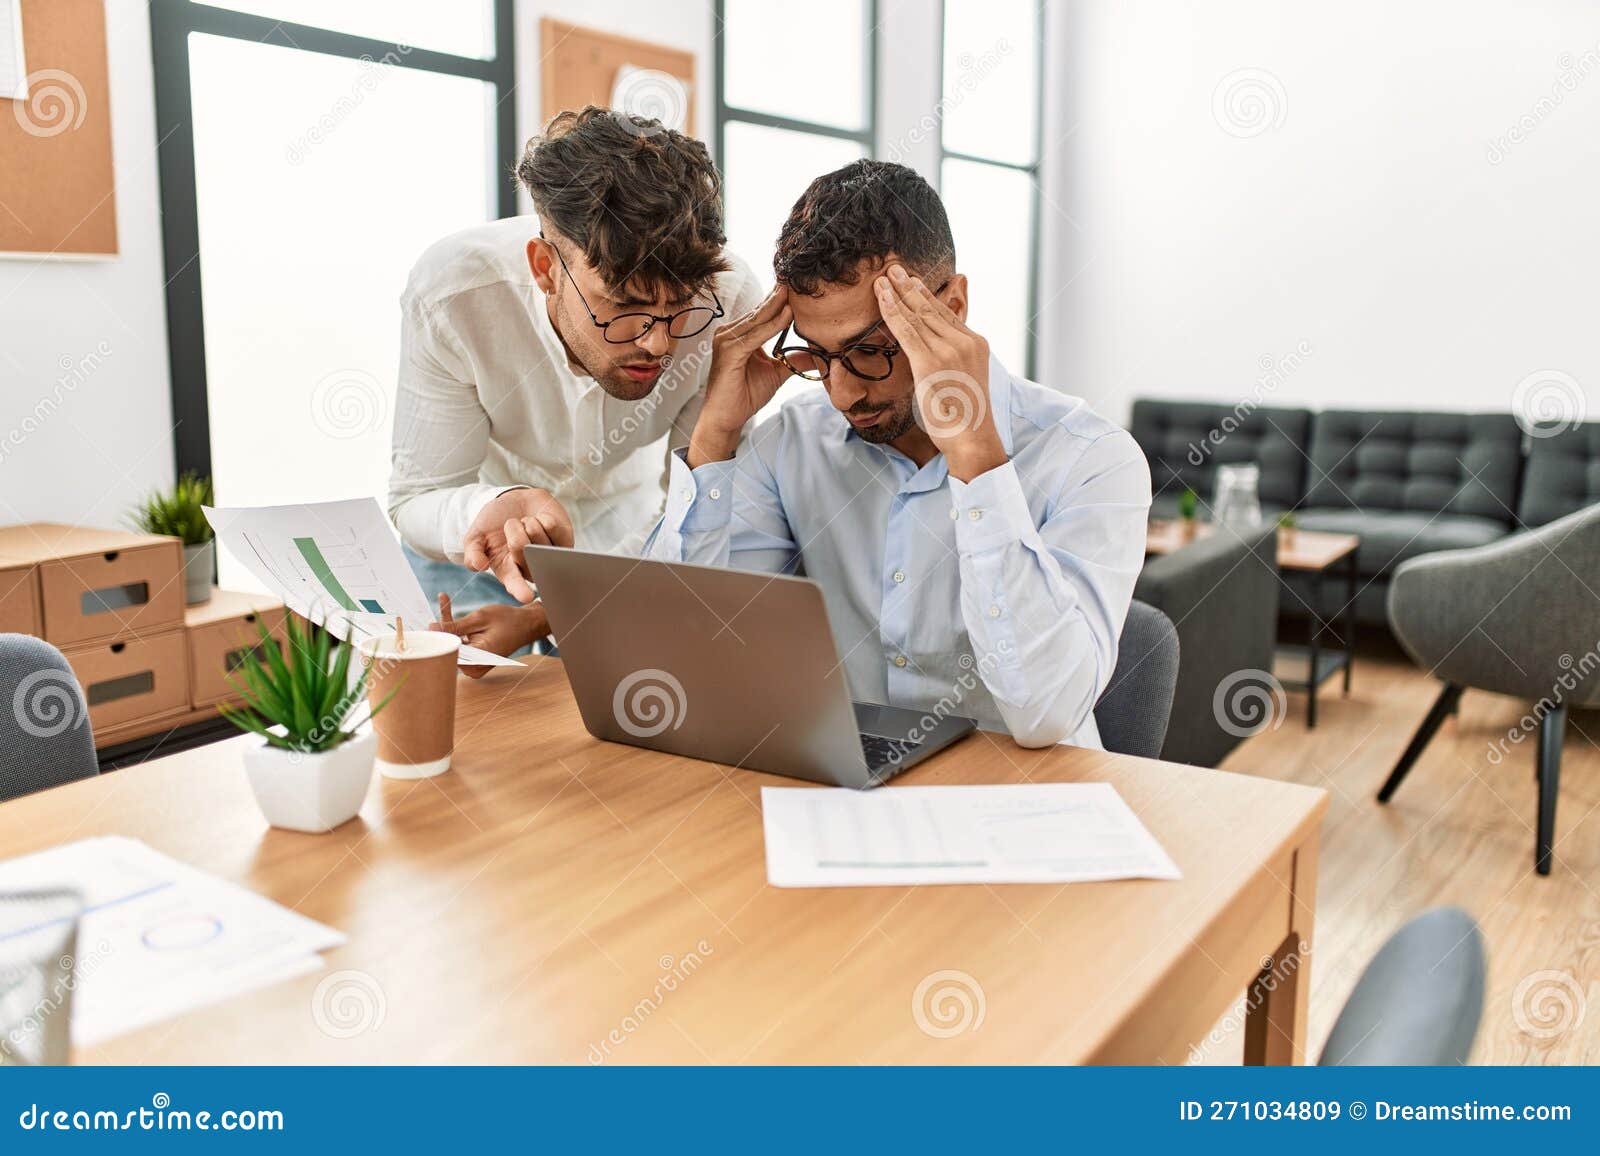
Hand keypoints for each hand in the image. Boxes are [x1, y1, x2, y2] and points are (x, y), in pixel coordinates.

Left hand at [431, 593, 548, 678]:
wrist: (526, 625)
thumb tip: (430, 628)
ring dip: (447, 625)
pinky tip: (449, 611)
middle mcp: (474, 668)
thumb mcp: (479, 618)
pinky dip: (454, 630)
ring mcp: (473, 667)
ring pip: (450, 646)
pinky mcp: (473, 662)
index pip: (446, 649)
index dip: (436, 634)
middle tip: (440, 603)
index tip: (428, 616)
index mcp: (478, 659)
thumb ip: (454, 626)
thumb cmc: (508, 620)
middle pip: (447, 648)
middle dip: (441, 626)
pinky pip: (457, 646)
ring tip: (445, 601)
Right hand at [462, 488, 574, 602]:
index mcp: (508, 572)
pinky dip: (542, 517)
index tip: (526, 596)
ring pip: (537, 535)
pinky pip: (552, 526)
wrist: (515, 501)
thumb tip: (479, 566)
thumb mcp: (475, 537)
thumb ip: (473, 552)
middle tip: (512, 526)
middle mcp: (530, 568)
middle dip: (513, 530)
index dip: (520, 589)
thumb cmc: (494, 523)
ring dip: (528, 523)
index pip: (515, 585)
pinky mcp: (564, 542)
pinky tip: (541, 521)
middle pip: (522, 548)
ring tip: (526, 525)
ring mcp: (548, 556)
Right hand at [688, 284, 794, 466]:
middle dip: (781, 296)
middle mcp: (730, 333)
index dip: (781, 300)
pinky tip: (788, 316)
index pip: (763, 312)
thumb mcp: (776, 373)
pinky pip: (755, 336)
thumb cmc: (744, 395)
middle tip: (800, 279)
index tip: (801, 288)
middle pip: (761, 311)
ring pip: (758, 320)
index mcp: (739, 334)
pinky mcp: (729, 352)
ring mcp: (726, 341)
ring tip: (797, 291)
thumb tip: (818, 353)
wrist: (726, 419)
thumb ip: (793, 360)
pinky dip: (773, 326)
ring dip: (779, 306)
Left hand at [874, 265, 1005, 480]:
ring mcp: (948, 350)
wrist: (971, 438)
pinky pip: (906, 330)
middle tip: (895, 269)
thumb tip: (934, 358)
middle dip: (910, 287)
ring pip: (917, 314)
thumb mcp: (963, 380)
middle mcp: (964, 341)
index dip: (926, 296)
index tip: (912, 282)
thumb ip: (952, 361)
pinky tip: (881, 296)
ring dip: (897, 293)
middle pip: (931, 308)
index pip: (946, 313)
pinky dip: (891, 310)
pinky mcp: (930, 361)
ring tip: (883, 277)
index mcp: (975, 343)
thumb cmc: (965, 417)